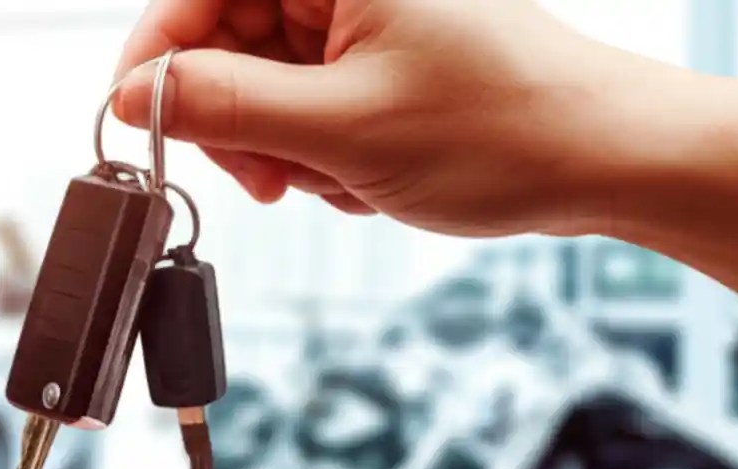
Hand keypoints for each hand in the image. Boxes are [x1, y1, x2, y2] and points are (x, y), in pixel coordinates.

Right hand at [113, 0, 663, 237]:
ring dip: (280, 146)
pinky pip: (301, 105)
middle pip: (223, 39)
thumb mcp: (341, 127)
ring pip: (259, 82)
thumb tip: (135, 94)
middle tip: (263, 177)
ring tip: (337, 177)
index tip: (138, 118)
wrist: (601, 161)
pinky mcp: (373, 62)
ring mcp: (359, 22)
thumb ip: (225, 105)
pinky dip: (315, 151)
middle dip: (232, 118)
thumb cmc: (502, 128)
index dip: (157, 53)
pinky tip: (361, 176)